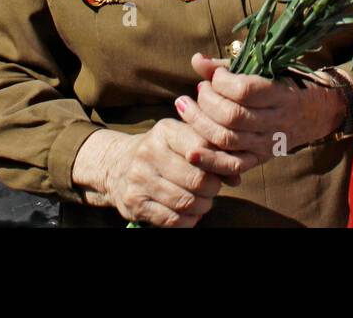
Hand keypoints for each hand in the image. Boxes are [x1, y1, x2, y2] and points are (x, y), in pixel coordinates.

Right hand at [76, 124, 242, 227]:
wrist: (116, 164)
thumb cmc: (160, 151)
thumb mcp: (181, 140)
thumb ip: (211, 151)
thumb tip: (237, 175)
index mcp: (165, 131)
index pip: (204, 149)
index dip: (222, 163)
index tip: (228, 171)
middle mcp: (149, 153)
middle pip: (198, 179)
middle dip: (212, 188)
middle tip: (213, 188)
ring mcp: (139, 179)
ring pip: (186, 202)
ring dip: (202, 206)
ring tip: (202, 200)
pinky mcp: (135, 203)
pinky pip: (172, 220)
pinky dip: (188, 220)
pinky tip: (189, 213)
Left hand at [176, 54, 344, 166]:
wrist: (315, 113)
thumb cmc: (285, 83)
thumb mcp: (265, 68)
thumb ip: (229, 66)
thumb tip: (197, 60)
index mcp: (280, 95)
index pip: (244, 91)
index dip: (221, 81)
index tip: (216, 74)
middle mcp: (275, 122)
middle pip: (232, 116)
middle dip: (207, 101)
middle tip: (201, 89)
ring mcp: (267, 143)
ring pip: (227, 140)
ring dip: (199, 122)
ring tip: (187, 106)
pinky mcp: (260, 159)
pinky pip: (232, 166)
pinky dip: (210, 160)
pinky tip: (191, 151)